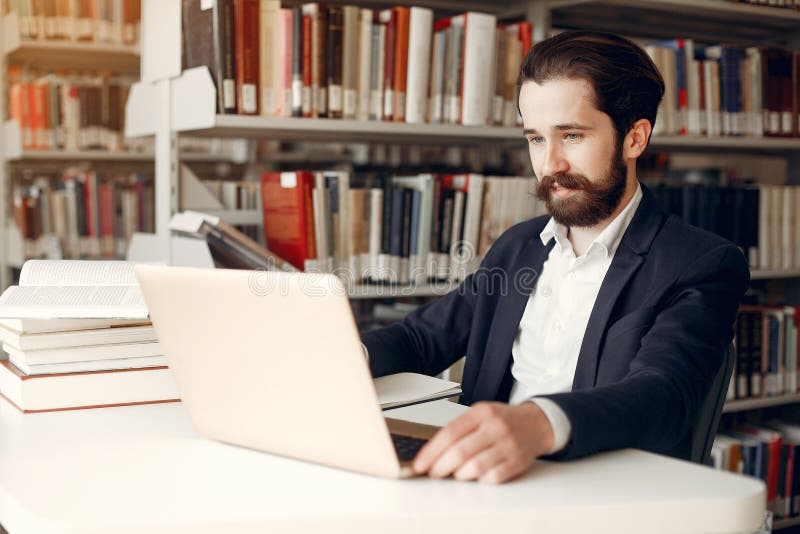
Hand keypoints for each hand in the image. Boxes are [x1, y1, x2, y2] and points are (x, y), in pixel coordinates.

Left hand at [412, 402, 554, 483]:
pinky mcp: (517, 461)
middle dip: (441, 467)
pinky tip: (476, 476)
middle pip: (460, 452)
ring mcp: (508, 444)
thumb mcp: (481, 414)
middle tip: (434, 473)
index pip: (449, 433)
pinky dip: (480, 480)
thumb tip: (432, 452)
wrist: (537, 423)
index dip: (431, 452)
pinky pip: (493, 477)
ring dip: (460, 474)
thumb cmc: (503, 420)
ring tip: (456, 474)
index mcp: (481, 412)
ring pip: (475, 466)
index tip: (420, 464)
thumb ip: (459, 429)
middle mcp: (495, 427)